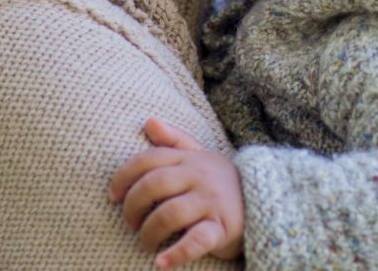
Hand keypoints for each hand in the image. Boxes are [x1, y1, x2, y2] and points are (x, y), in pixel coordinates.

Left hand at [110, 118, 243, 268]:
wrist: (264, 200)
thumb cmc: (220, 180)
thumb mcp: (199, 155)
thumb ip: (174, 139)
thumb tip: (148, 121)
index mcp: (188, 159)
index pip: (149, 159)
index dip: (124, 176)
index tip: (112, 196)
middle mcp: (198, 176)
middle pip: (154, 184)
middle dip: (133, 206)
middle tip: (129, 224)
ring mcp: (210, 201)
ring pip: (170, 213)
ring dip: (149, 232)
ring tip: (145, 244)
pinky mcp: (221, 228)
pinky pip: (196, 240)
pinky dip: (176, 254)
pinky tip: (161, 263)